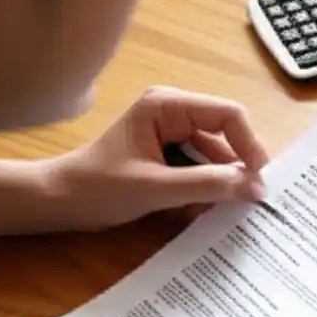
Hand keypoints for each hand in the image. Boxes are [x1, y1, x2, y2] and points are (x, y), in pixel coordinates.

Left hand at [49, 86, 269, 230]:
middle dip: (232, 171)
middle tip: (241, 202)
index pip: (228, 115)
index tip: (258, 182)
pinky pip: (203, 169)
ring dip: (216, 186)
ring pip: (216, 157)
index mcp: (167, 106)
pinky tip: (189, 210)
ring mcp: (172, 133)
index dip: (249, 146)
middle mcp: (174, 112)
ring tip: (204, 210)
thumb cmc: (97, 188)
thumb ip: (206, 185)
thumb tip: (256, 187)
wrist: (58, 203)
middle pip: (226, 136)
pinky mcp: (170, 153)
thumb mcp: (155, 189)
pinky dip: (202, 191)